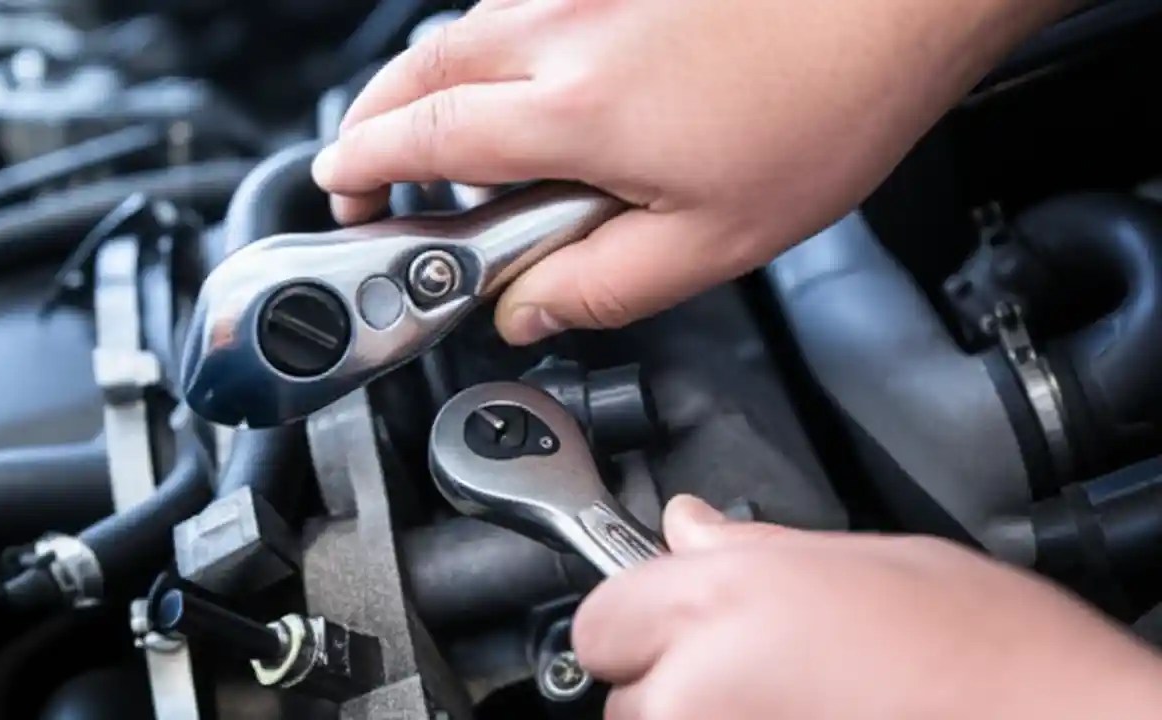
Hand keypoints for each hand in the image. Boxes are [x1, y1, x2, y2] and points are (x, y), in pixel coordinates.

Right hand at [311, 0, 1076, 343]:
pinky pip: (516, 5)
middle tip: (368, 169)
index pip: (424, 139)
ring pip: (463, 32)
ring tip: (446, 141)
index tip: (340, 190)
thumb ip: (600, 286)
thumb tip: (527, 311)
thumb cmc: (823, 106)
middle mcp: (558, 33)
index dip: (366, 169)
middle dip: (373, 121)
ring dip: (430, 85)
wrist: (894, 2)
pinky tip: (522, 81)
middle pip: (418, 71)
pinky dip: (489, 48)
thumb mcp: (710, 241)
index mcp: (571, 113)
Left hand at [572, 496, 1161, 719]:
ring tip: (800, 707)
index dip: (645, 623)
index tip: (682, 627)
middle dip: (677, 680)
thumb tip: (689, 526)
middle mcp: (693, 689)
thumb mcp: (867, 560)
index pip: (601, 622)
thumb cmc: (991, 660)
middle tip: (765, 671)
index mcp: (713, 604)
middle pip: (628, 692)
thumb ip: (755, 550)